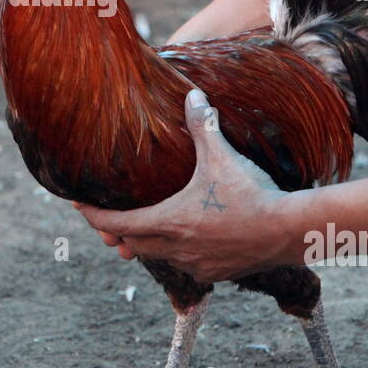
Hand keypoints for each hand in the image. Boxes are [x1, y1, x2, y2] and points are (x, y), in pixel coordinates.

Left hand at [75, 89, 295, 282]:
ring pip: (160, 256)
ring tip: (146, 227)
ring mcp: (196, 265)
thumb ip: (202, 125)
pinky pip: (187, 265)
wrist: (288, 230)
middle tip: (110, 217)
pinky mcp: (216, 274)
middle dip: (119, 230)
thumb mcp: (221, 156)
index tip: (79, 207)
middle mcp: (176, 249)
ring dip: (149, 243)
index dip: (94, 215)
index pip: (117, 223)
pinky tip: (189, 240)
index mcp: (168, 221)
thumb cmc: (251, 193)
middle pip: (133, 243)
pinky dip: (179, 253)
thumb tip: (193, 93)